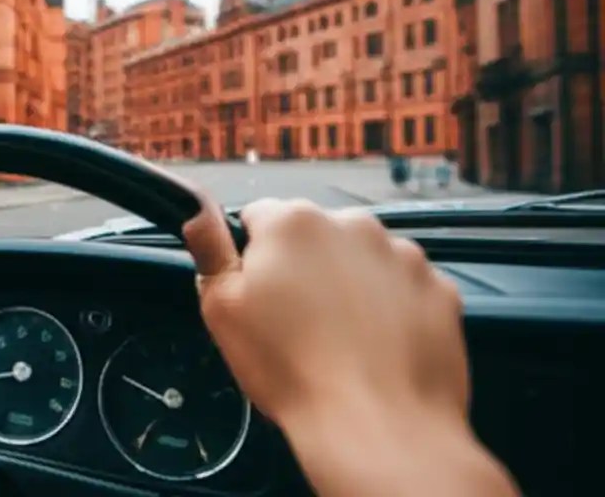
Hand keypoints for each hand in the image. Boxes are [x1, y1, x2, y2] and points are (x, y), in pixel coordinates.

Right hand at [182, 197, 517, 495]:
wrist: (378, 425)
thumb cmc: (290, 369)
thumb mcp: (223, 310)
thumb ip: (209, 250)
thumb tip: (198, 212)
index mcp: (293, 222)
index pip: (258, 217)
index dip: (251, 257)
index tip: (258, 295)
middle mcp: (352, 224)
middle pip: (315, 236)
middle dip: (304, 267)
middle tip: (296, 323)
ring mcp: (403, 255)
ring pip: (362, 260)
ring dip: (349, 284)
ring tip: (341, 340)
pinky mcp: (440, 289)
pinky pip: (405, 288)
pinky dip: (392, 308)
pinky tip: (378, 347)